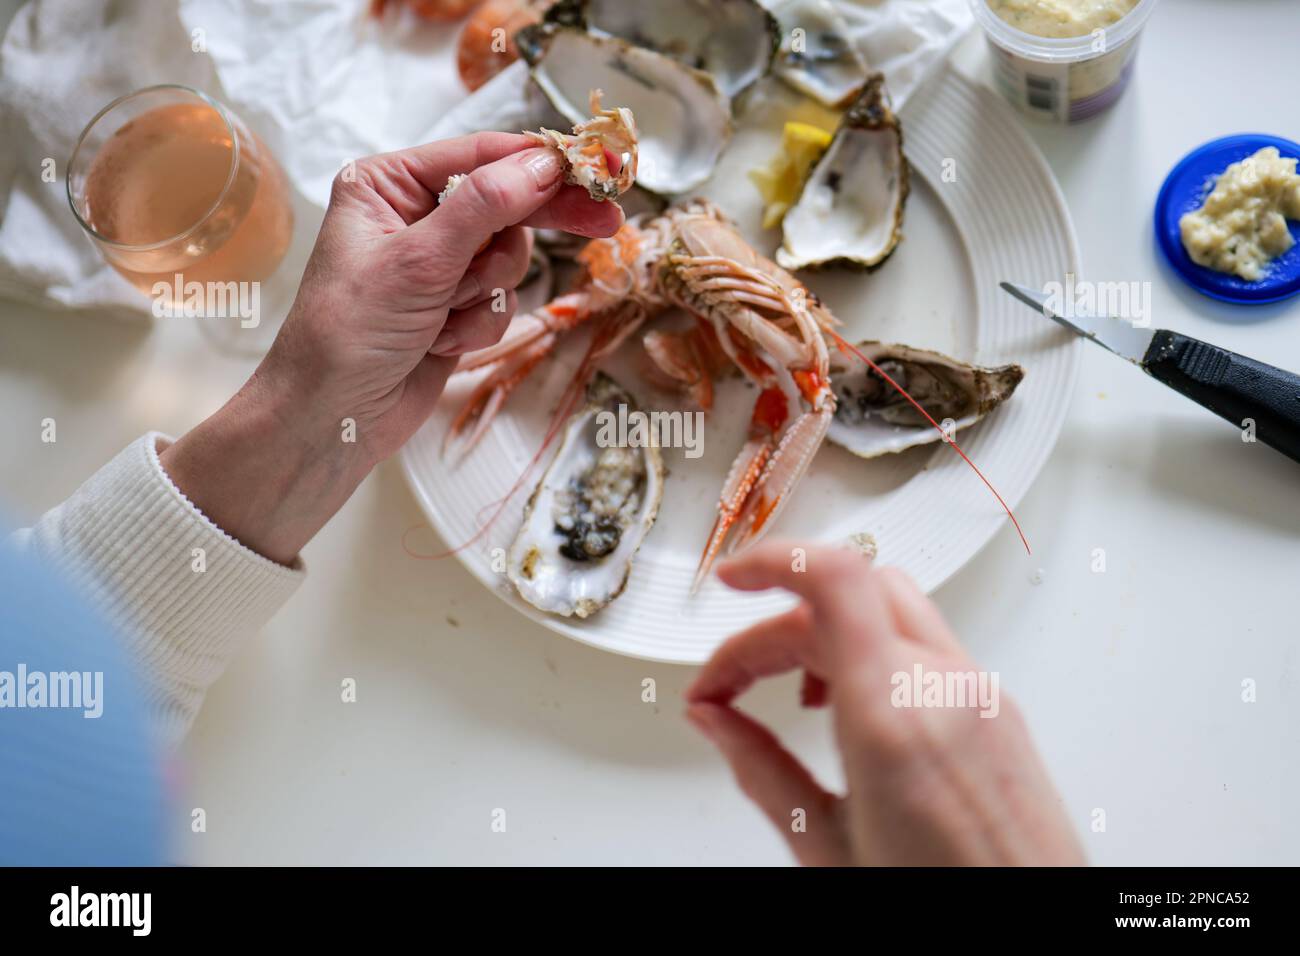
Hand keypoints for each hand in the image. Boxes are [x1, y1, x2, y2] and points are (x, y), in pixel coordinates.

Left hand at [161, 133, 621, 563]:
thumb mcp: (418, 260)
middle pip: (506, 204)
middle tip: (605, 221)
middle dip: (537, 224)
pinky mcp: (454, 307)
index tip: (591, 172)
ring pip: (509, 259)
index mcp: (388, 184)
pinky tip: (440, 344)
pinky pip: (501, 302)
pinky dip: (478, 326)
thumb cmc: (350, 331)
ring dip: (485, 294)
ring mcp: (437, 264)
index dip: (537, 165)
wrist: (332, 418)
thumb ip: (485, 207)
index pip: (479, 157)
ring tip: (442, 317)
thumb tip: (543, 165)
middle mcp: (414, 216)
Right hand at [685, 541, 1084, 866]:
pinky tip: (845, 703)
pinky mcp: (1000, 707)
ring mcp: (981, 691)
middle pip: (843, 596)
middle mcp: (945, 686)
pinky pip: (922, 641)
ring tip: (786, 692)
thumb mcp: (826, 848)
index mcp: (892, 715)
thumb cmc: (945, 904)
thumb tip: (715, 721)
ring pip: (885, 607)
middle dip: (770, 629)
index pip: (834, 577)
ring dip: (821, 630)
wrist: (1035, 934)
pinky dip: (867, 649)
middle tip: (726, 687)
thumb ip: (760, 770)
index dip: (772, 559)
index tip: (730, 580)